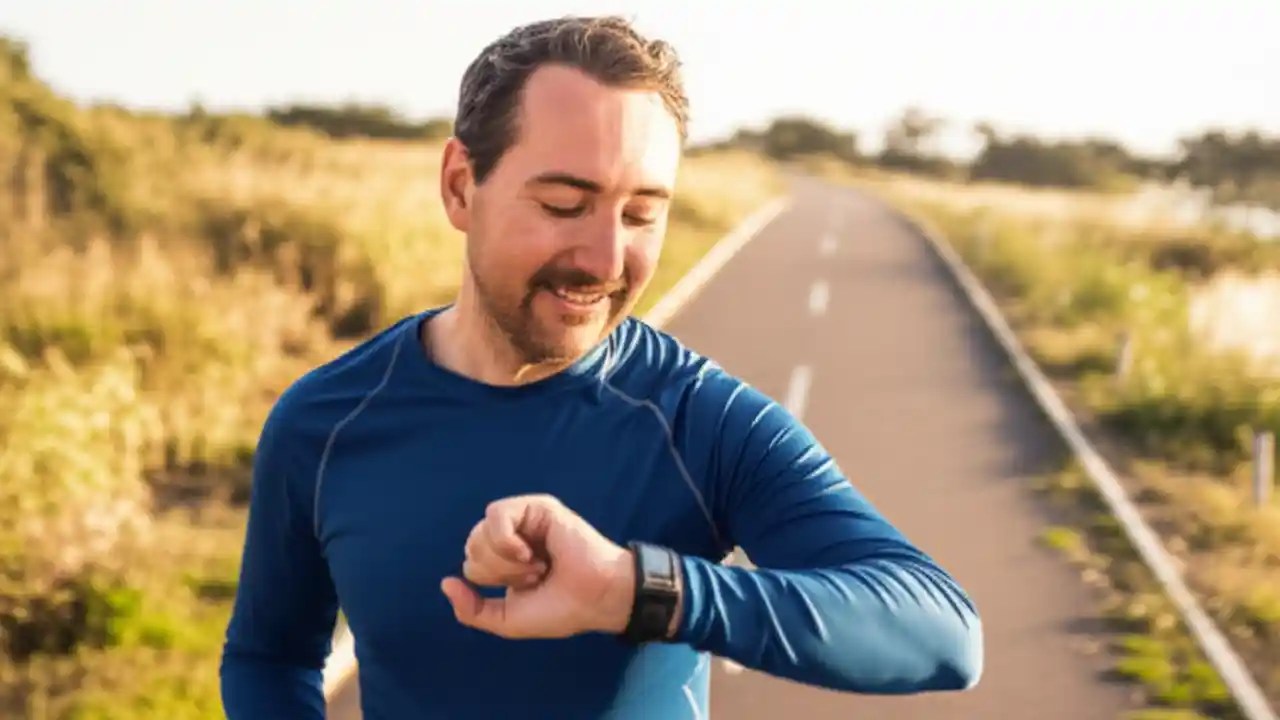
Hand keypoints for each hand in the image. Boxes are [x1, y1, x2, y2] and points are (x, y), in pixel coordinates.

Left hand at [440, 494, 635, 638]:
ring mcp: (525, 518)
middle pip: (472, 546)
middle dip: (497, 571)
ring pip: (481, 533)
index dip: (492, 581)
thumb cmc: (559, 609)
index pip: (471, 562)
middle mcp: (512, 535)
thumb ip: (471, 609)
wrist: (595, 598)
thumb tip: (444, 583)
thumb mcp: (506, 619)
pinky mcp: (537, 507)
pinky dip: (505, 540)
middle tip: (533, 576)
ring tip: (537, 565)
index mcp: (504, 558)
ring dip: (505, 560)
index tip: (528, 587)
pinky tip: (528, 552)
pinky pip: (497, 515)